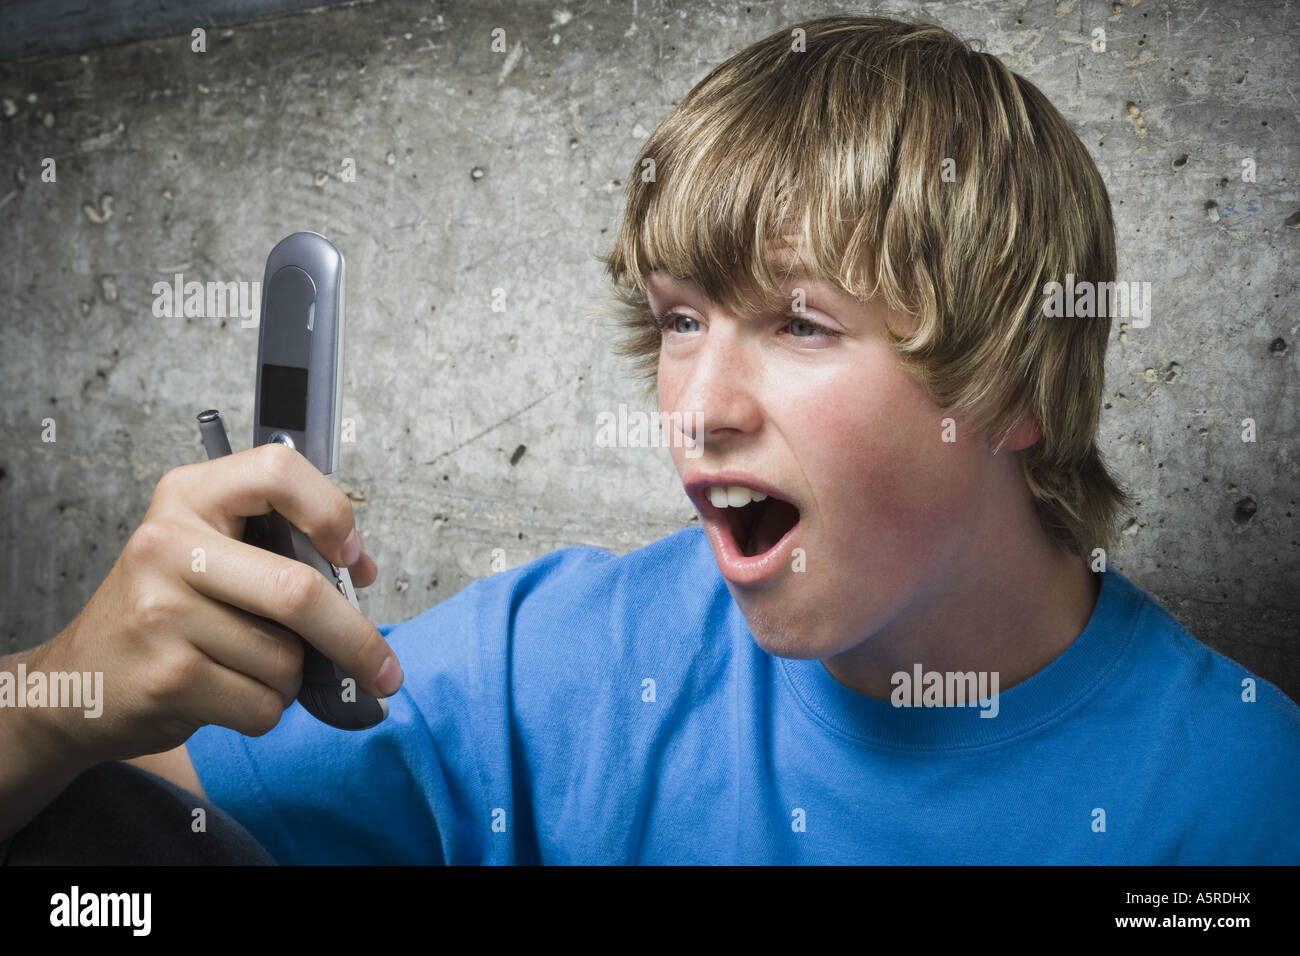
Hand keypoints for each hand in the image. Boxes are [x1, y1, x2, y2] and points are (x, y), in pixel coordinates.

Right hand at [36, 441, 399, 765]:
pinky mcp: (167, 677)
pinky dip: (265, 709)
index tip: (352, 558)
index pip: (279, 473)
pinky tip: (226, 694)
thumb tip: (357, 572)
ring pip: (285, 658)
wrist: (77, 680)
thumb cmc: (164, 611)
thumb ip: (278, 546)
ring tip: (247, 667)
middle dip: (355, 639)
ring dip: (289, 679)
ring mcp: (163, 612)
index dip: (332, 513)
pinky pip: (263, 704)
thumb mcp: (208, 551)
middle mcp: (168, 544)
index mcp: (188, 496)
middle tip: (384, 668)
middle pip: (299, 590)